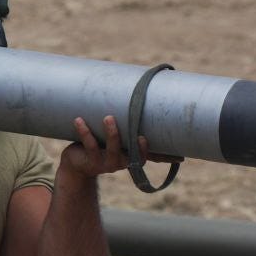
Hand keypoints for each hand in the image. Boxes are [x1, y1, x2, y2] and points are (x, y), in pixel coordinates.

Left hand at [61, 115, 180, 178]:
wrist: (76, 164)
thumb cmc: (99, 141)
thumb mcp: (114, 133)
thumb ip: (126, 120)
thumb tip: (140, 90)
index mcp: (131, 154)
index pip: (151, 157)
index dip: (165, 158)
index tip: (178, 157)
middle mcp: (122, 161)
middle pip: (134, 156)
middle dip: (139, 148)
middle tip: (141, 135)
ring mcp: (106, 162)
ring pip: (112, 150)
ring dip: (112, 134)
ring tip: (108, 117)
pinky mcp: (90, 160)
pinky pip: (89, 145)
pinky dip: (84, 132)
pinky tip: (79, 120)